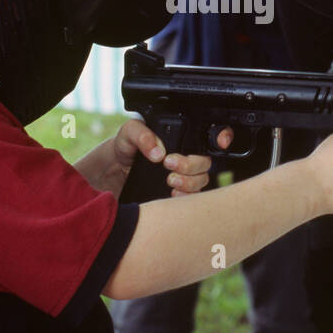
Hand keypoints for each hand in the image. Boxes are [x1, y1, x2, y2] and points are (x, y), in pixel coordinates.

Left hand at [92, 119, 232, 197]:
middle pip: (207, 162)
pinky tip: (171, 195)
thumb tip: (158, 152)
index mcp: (179, 138)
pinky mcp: (177, 196)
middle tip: (170, 164)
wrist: (109, 175)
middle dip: (192, 165)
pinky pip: (193, 199)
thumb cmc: (122, 149)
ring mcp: (183, 178)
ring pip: (202, 181)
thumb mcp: (128, 133)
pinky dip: (185, 197)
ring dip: (189, 182)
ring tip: (169, 181)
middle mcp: (186, 158)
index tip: (220, 141)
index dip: (224, 136)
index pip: (209, 136)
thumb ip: (142, 134)